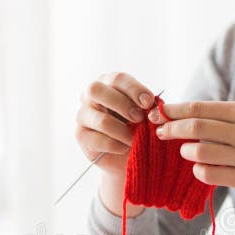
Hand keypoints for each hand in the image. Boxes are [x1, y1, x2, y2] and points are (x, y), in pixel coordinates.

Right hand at [75, 72, 154, 215]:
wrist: (129, 155)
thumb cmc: (137, 128)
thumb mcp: (146, 114)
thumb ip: (147, 106)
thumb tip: (152, 105)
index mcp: (108, 84)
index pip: (117, 79)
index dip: (134, 89)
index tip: (149, 103)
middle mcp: (90, 96)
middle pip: (96, 90)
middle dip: (122, 104)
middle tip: (139, 118)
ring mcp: (83, 115)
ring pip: (101, 120)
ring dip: (123, 131)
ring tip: (135, 138)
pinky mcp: (81, 135)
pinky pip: (99, 140)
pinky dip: (116, 145)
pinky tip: (125, 148)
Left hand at [149, 101, 234, 206]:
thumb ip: (223, 116)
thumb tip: (184, 115)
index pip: (200, 108)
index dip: (175, 110)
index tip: (160, 112)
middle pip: (196, 128)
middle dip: (172, 129)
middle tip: (161, 132)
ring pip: (199, 153)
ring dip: (185, 151)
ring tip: (185, 150)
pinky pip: (210, 174)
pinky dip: (198, 170)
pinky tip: (200, 166)